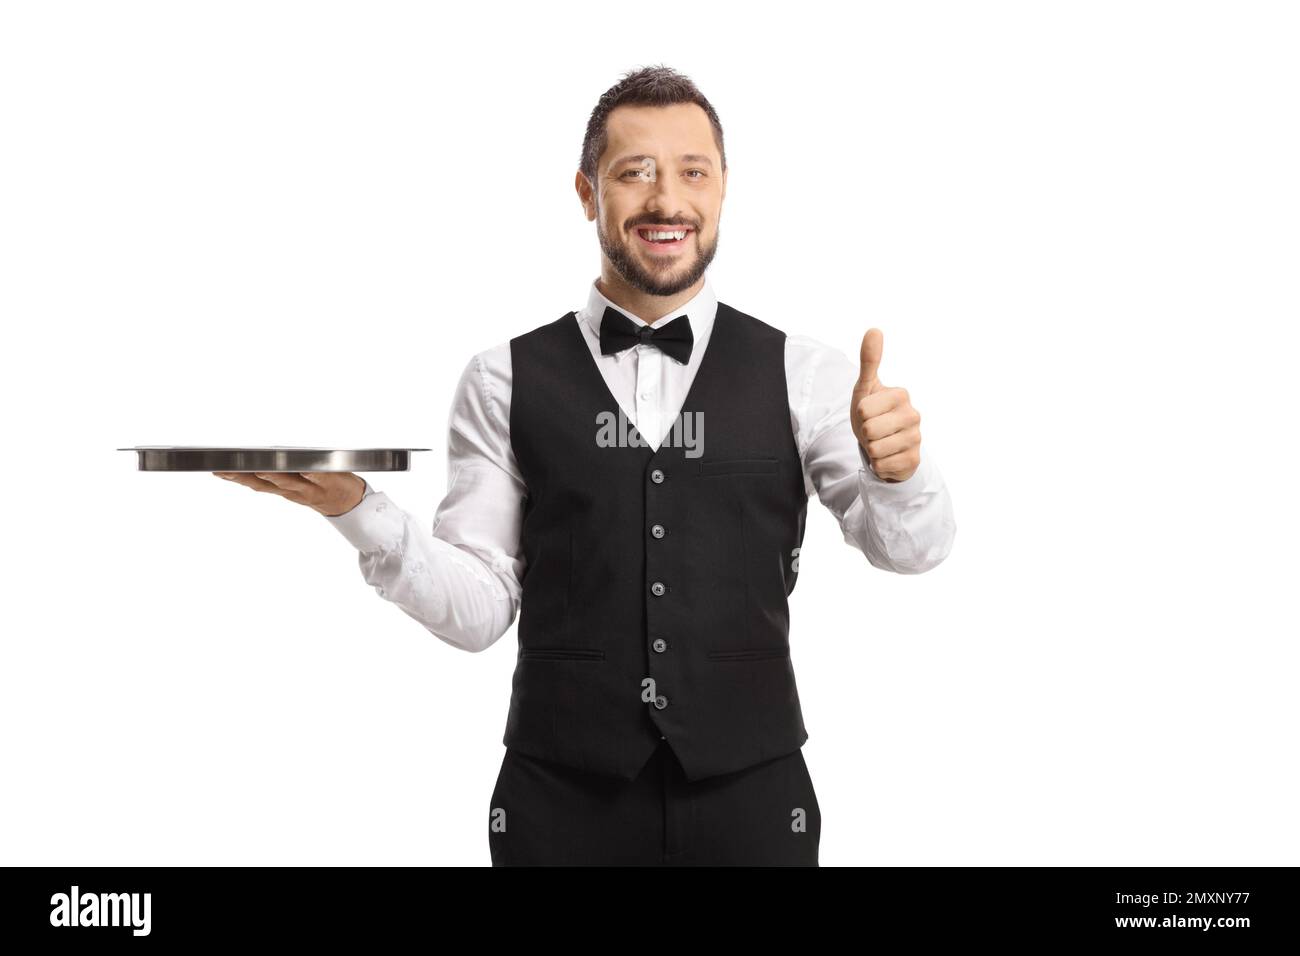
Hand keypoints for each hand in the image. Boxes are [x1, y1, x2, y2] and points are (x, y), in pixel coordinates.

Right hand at [212, 471, 366, 516]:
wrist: (348, 503)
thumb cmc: (318, 487)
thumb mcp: (293, 483)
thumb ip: (274, 474)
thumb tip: (254, 458)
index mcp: (281, 487)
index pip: (253, 482)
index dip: (235, 477)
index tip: (217, 470)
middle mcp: (292, 489)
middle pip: (266, 484)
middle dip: (246, 477)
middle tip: (229, 470)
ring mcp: (310, 488)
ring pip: (289, 483)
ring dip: (275, 476)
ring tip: (261, 470)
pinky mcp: (329, 482)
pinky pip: (320, 476)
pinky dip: (312, 473)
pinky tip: (305, 467)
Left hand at [850, 328, 921, 481]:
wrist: (884, 445)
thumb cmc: (872, 413)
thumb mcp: (866, 388)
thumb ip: (869, 360)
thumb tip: (874, 329)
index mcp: (901, 395)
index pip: (863, 409)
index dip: (859, 414)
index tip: (869, 414)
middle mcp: (913, 415)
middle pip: (869, 430)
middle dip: (864, 434)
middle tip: (873, 430)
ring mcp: (916, 439)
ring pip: (875, 449)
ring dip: (871, 449)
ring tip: (879, 442)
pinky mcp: (914, 461)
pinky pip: (882, 466)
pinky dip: (879, 464)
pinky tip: (887, 457)